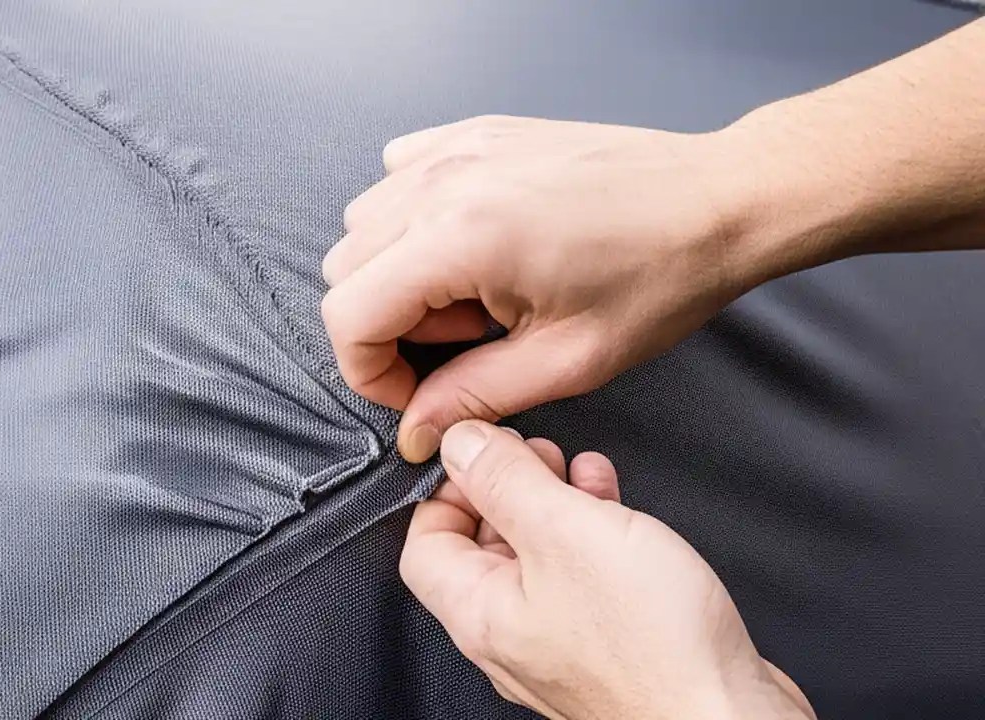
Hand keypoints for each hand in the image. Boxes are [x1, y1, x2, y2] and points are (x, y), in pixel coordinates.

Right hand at [321, 116, 761, 461]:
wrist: (718, 201)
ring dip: (397, 271)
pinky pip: (397, 173)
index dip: (370, 372)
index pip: (348, 314)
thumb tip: (417, 430)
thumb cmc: (661, 276)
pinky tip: (468, 241)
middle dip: (385, 324)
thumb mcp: (567, 360)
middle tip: (462, 343)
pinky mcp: (474, 133)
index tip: (420, 391)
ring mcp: (455, 148)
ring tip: (474, 292)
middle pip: (344, 269)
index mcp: (462, 238)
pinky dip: (410, 217)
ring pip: (362, 223)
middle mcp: (444, 182)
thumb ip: (474, 396)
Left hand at [400, 421, 815, 719]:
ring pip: (534, 558)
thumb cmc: (656, 648)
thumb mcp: (567, 530)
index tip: (480, 453)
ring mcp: (556, 645)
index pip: (424, 543)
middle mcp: (509, 636)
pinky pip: (577, 577)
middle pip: (478, 547)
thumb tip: (460, 443)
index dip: (445, 489)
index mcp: (479, 613)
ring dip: (550, 503)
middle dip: (504, 487)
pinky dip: (587, 531)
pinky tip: (611, 504)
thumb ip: (506, 480)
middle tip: (532, 452)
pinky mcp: (606, 645)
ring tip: (574, 468)